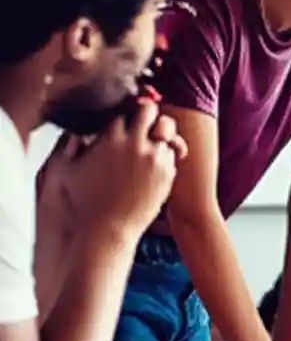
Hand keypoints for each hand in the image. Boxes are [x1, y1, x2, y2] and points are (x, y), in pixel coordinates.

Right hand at [62, 100, 179, 238]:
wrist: (108, 230)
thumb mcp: (67, 172)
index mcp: (110, 140)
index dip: (122, 110)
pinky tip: (159, 154)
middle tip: (144, 114)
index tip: (124, 113)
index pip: (122, 110)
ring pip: (166, 130)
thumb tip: (77, 131)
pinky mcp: (168, 173)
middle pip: (148, 110)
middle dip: (146, 110)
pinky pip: (173, 151)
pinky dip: (167, 150)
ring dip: (159, 130)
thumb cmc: (85, 202)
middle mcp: (135, 145)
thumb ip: (71, 146)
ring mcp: (155, 158)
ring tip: (154, 134)